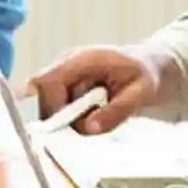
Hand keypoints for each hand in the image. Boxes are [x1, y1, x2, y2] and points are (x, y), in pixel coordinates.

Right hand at [26, 46, 160, 133]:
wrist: (145, 67)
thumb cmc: (144, 76)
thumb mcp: (140, 94)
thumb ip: (116, 111)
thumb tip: (88, 128)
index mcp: (83, 59)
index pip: (49, 81)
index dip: (52, 106)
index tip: (70, 125)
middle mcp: (66, 63)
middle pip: (42, 95)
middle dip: (60, 117)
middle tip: (89, 123)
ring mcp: (62, 73)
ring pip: (48, 105)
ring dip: (67, 118)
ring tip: (96, 113)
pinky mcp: (63, 85)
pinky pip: (55, 107)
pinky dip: (69, 117)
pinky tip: (90, 113)